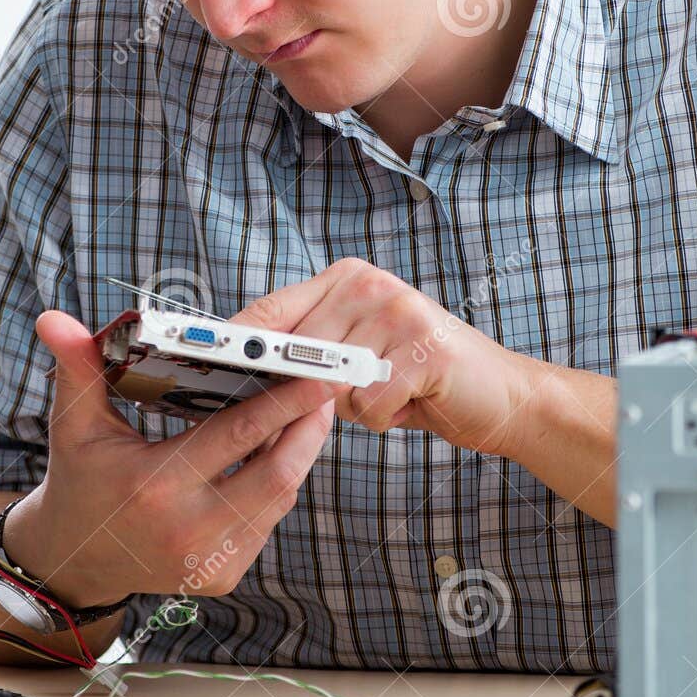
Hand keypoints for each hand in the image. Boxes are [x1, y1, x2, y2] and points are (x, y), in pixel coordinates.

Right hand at [2, 310, 349, 607]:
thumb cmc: (81, 478)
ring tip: (309, 413)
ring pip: (280, 498)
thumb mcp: (74, 424)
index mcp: (154, 486)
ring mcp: (209, 561)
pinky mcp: (224, 576)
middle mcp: (187, 530)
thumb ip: (77, 368)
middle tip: (326, 388)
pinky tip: (281, 453)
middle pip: (277, 473)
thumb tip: (55, 318)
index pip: (237, 435)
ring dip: (300, 453)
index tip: (319, 373)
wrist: (76, 560)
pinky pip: (268, 522)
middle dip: (308, 427)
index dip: (284, 402)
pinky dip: (279, 484)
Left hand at [230, 258, 546, 456]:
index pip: (269, 310)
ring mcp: (397, 309)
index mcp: (344, 278)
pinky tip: (410, 401)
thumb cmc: (417, 379)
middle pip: (294, 352)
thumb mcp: (358, 352)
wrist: (501, 395)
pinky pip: (366, 402)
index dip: (231, 341)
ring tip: (388, 393)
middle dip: (306, 392)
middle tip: (349, 398)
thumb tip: (244, 377)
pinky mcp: (423, 346)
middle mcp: (367, 283)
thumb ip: (310, 351)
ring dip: (354, 406)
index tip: (195, 365)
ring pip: (330, 383)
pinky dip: (382, 418)